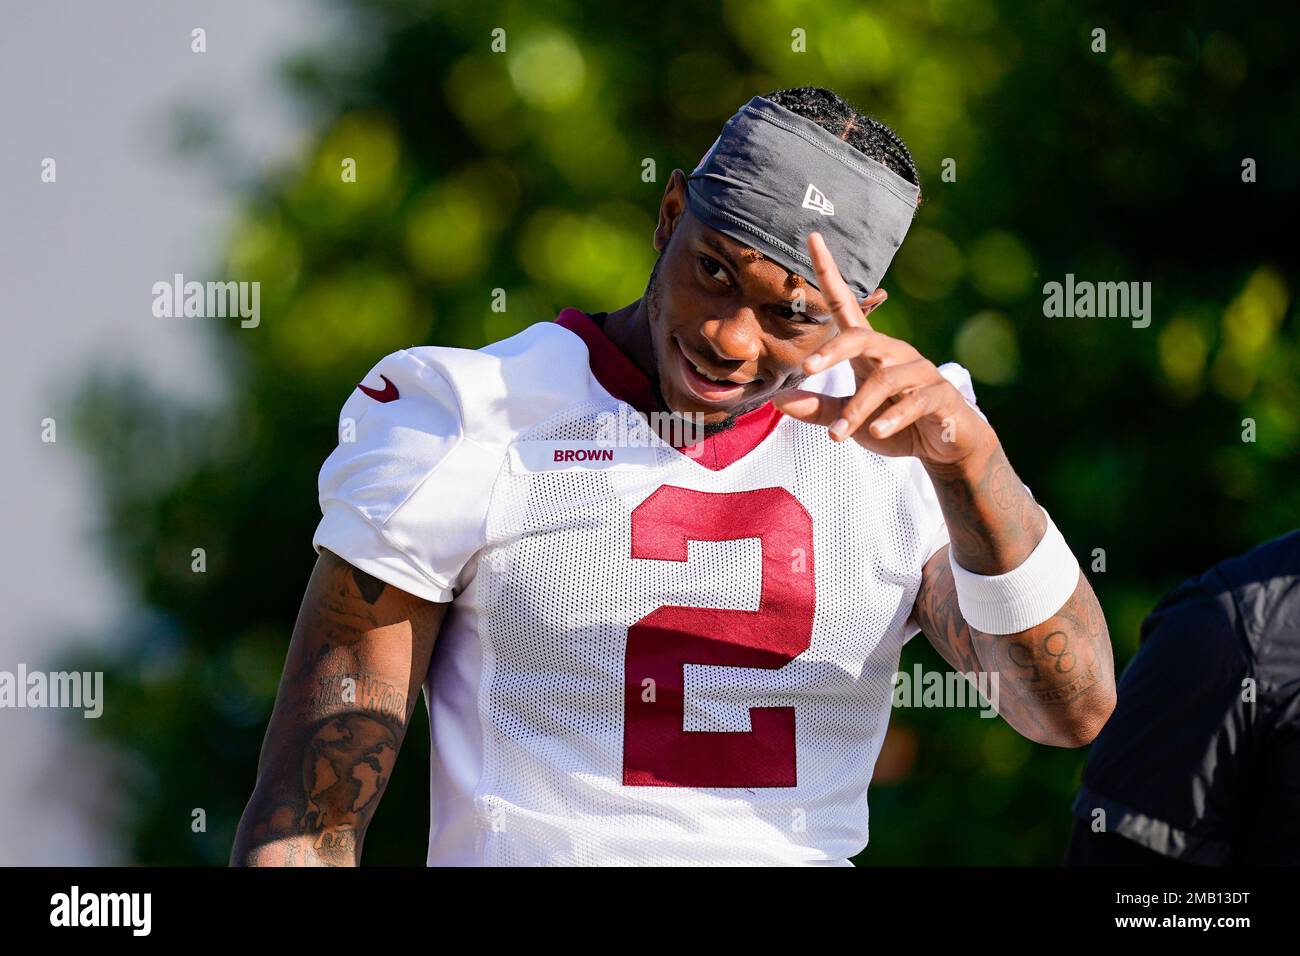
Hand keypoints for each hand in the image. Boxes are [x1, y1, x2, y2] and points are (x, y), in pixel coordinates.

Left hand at [771, 231, 995, 467]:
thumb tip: (776, 401)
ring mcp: (920, 371)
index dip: (828, 272)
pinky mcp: (940, 395)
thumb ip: (819, 410)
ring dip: (857, 408)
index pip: (845, 305)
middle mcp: (894, 353)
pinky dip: (893, 418)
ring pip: (885, 379)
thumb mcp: (850, 420)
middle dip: (833, 351)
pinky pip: (915, 401)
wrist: (946, 445)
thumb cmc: (893, 424)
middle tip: (806, 369)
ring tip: (837, 436)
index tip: (812, 238)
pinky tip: (877, 432)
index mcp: (869, 351)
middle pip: (862, 337)